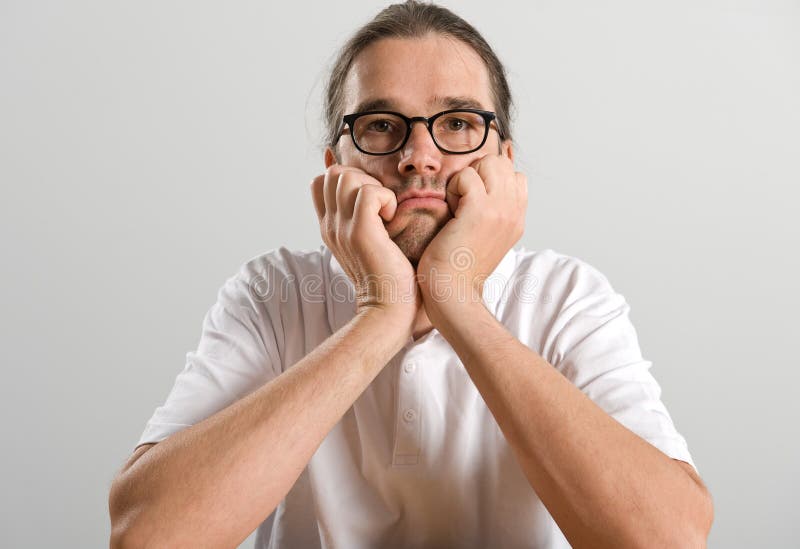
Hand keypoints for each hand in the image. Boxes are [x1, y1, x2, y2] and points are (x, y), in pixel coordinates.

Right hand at [311, 164, 421, 327]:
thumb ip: (362, 217)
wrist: (389, 310)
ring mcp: (343, 229)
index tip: (370, 200)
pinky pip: (368, 193)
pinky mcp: (361, 233)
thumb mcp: (367, 243)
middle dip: (361, 178)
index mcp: (329, 227)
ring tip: (386, 213)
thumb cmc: (388, 278)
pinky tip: (393, 218)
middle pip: (333, 174)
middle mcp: (331, 226)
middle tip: (380, 206)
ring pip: (346, 177)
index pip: (321, 181)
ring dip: (373, 187)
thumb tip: (368, 192)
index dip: (346, 179)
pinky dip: (386, 198)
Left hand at [417, 154, 526, 310]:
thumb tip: (479, 192)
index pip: (515, 176)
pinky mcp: (479, 210)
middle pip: (502, 163)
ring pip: (488, 162)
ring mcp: (500, 210)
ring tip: (456, 204)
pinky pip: (467, 175)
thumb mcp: (486, 239)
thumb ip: (492, 215)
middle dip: (478, 172)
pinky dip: (453, 187)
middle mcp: (514, 212)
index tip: (472, 203)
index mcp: (517, 219)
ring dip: (467, 177)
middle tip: (462, 201)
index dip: (490, 180)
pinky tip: (450, 210)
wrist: (453, 294)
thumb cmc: (459, 270)